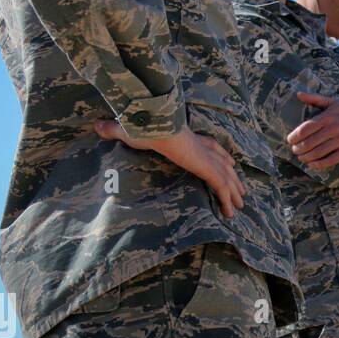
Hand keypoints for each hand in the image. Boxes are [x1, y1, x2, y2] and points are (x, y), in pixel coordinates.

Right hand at [94, 122, 246, 217]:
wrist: (154, 124)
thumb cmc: (142, 126)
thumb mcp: (127, 129)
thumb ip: (116, 130)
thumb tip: (97, 126)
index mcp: (189, 137)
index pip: (210, 146)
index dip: (220, 154)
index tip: (229, 162)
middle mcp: (202, 147)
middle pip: (224, 164)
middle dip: (233, 177)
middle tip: (241, 189)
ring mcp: (206, 158)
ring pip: (227, 178)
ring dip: (235, 192)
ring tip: (241, 205)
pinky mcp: (207, 168)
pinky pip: (222, 188)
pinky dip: (228, 200)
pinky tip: (232, 212)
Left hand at [288, 93, 338, 169]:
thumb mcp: (333, 102)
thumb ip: (315, 98)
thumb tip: (298, 94)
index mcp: (327, 116)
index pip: (305, 129)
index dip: (294, 137)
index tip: (290, 140)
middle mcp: (334, 128)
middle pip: (309, 142)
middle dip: (298, 149)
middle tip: (295, 150)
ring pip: (319, 152)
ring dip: (306, 157)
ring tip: (302, 158)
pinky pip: (332, 159)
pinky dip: (320, 164)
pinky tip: (312, 164)